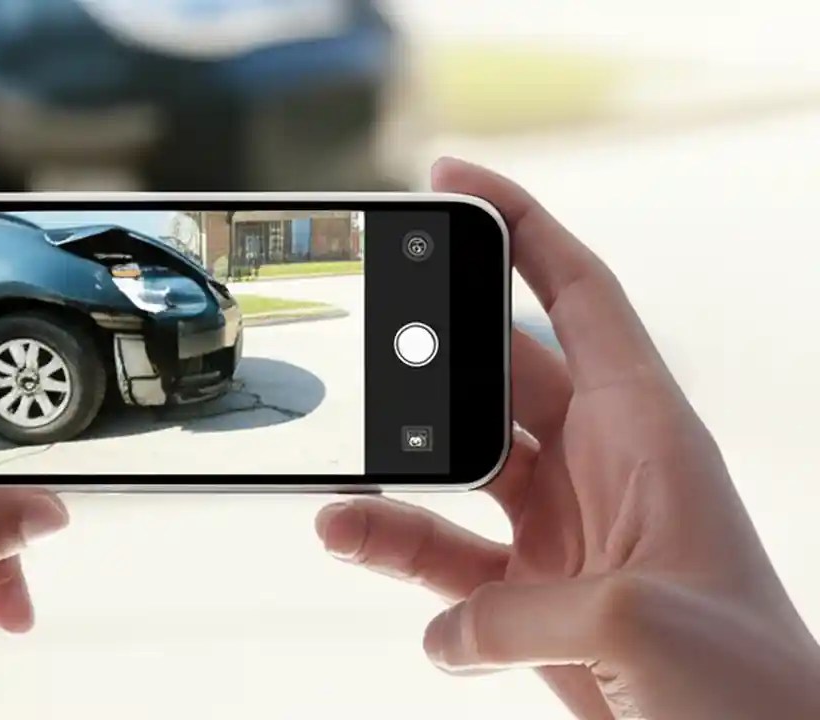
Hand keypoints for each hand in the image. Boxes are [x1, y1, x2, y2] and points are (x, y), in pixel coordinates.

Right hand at [315, 158, 819, 718]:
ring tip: (336, 491)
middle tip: (358, 343)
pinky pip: (445, 564)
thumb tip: (445, 626)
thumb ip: (517, 609)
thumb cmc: (755, 685)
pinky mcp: (530, 597)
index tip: (451, 179)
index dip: (521, 225)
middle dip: (426, 358)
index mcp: (647, 431)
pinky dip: (409, 576)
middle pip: (492, 376)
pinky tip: (417, 615)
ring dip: (393, 480)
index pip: (578, 295)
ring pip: (453, 473)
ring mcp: (558, 531)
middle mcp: (597, 467)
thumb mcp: (637, 621)